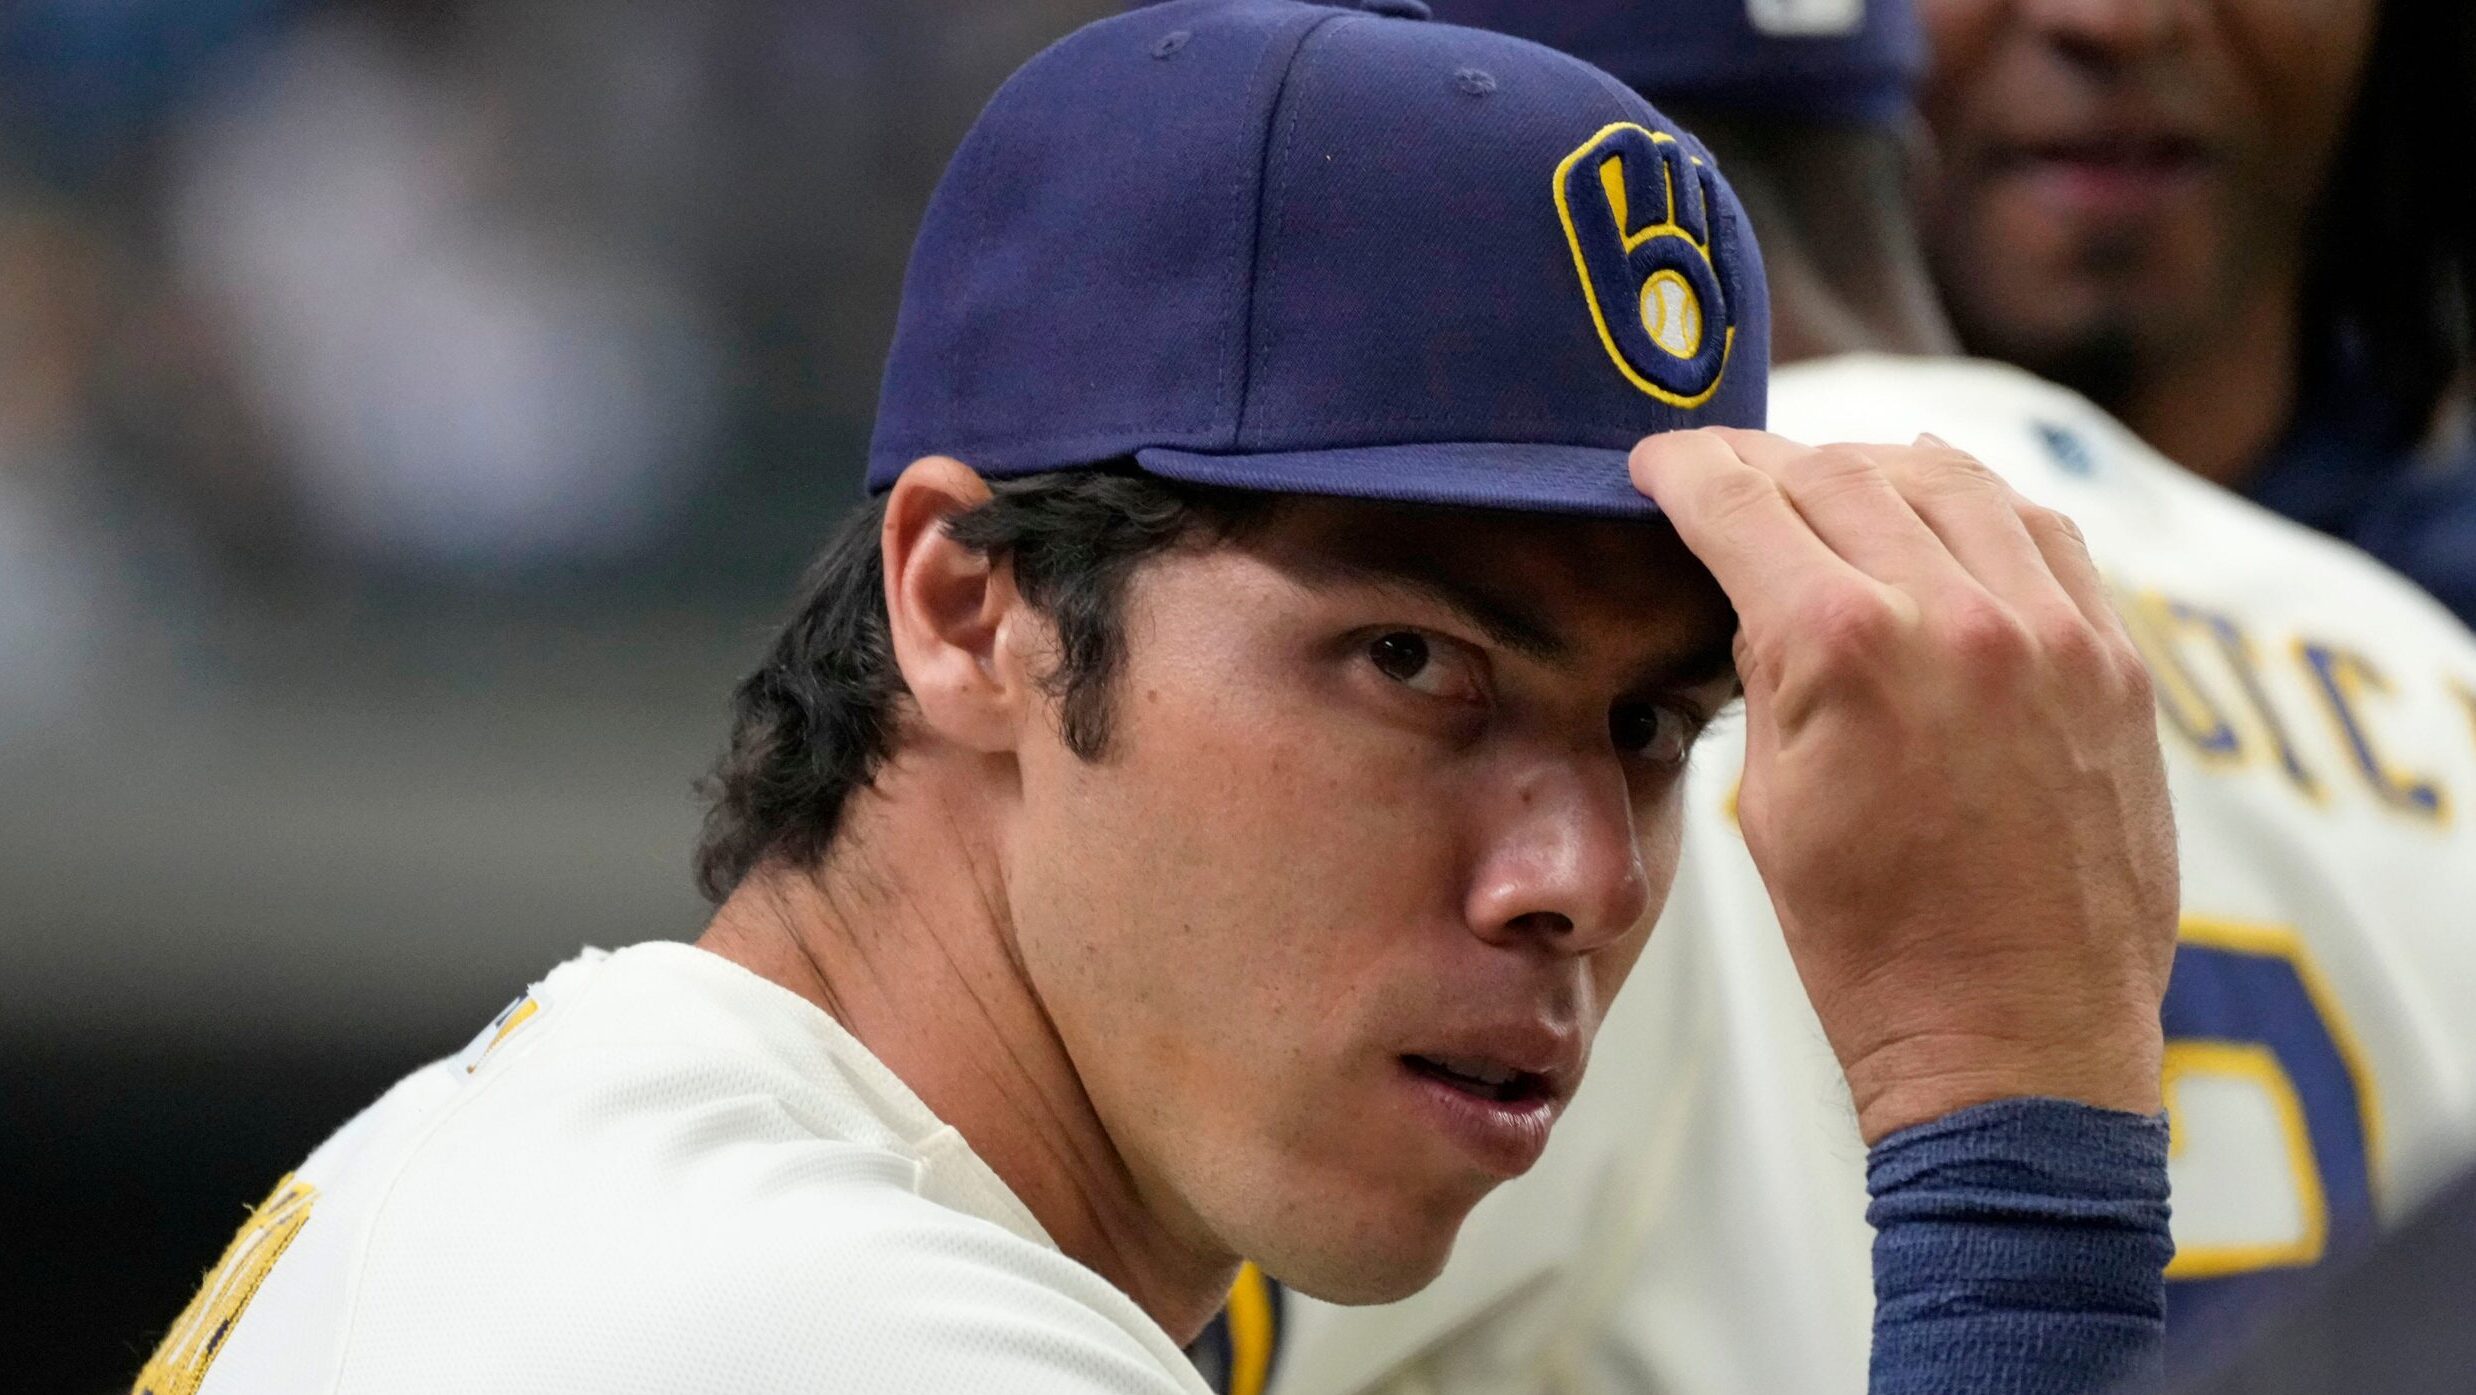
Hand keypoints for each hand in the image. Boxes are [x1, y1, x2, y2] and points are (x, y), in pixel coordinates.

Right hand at [1631, 428, 2176, 1142]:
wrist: (2013, 1038)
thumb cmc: (1870, 944)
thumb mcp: (1772, 804)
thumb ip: (1771, 671)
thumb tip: (1764, 590)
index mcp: (1844, 648)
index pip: (1743, 505)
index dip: (1685, 469)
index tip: (1657, 459)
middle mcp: (1956, 613)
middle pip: (1840, 473)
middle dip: (1766, 462)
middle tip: (1725, 469)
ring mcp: (2051, 631)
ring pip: (1950, 480)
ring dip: (1873, 466)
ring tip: (1829, 477)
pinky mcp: (2114, 662)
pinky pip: (2044, 532)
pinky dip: (1979, 504)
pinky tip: (1942, 505)